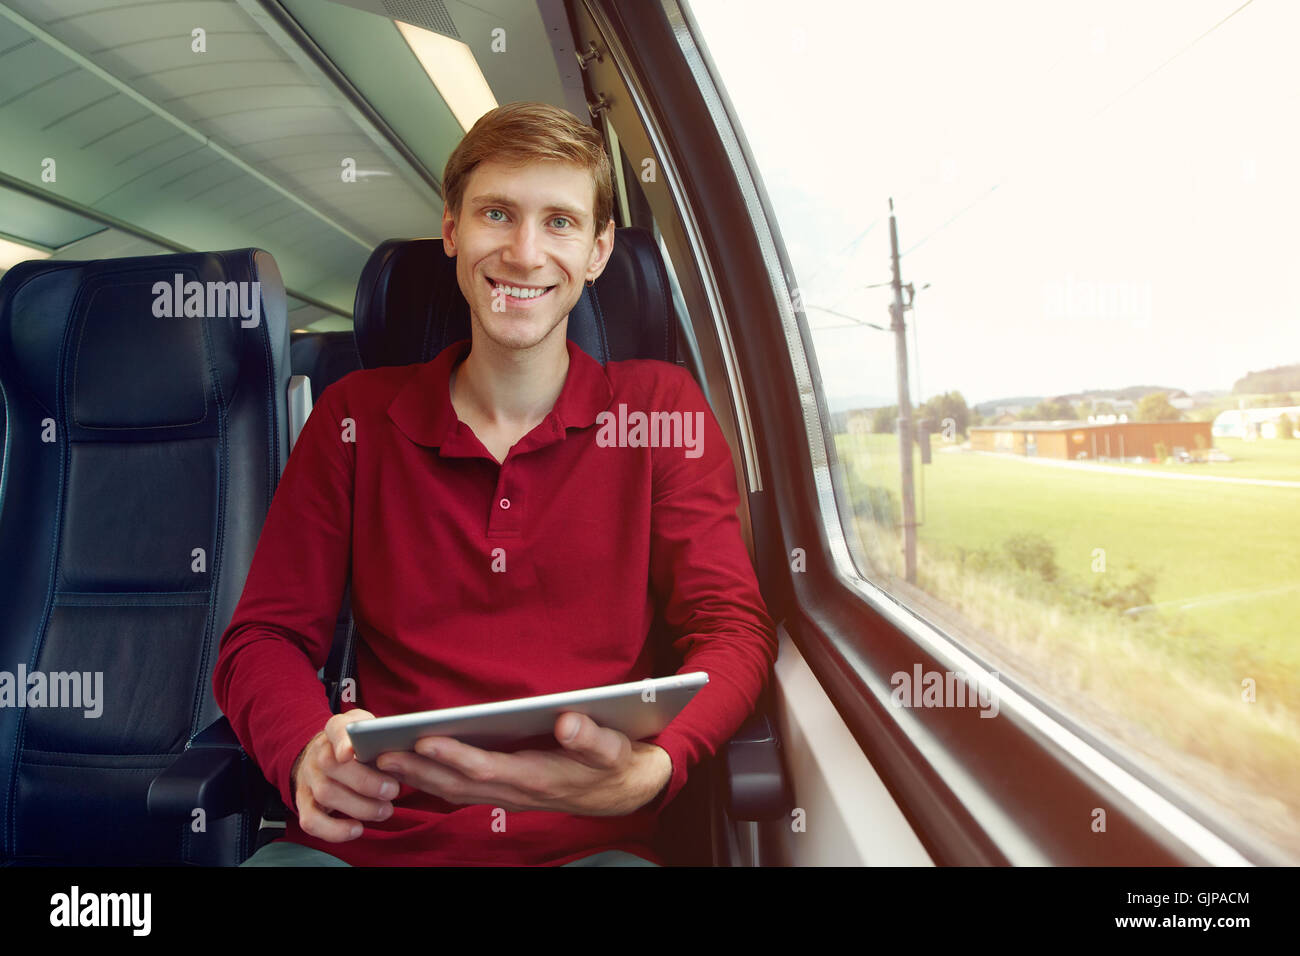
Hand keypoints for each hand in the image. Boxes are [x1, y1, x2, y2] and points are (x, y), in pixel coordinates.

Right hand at [291, 709, 401, 841]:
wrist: (330, 757)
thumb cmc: (361, 747)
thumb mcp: (373, 733)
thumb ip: (385, 739)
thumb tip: (405, 756)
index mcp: (337, 729)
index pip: (336, 728)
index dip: (341, 740)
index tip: (350, 752)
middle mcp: (318, 752)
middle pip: (331, 765)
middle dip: (365, 782)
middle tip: (393, 791)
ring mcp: (309, 778)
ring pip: (325, 793)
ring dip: (359, 807)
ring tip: (385, 810)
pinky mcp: (304, 803)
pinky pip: (311, 820)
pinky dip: (334, 830)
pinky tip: (357, 829)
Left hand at [375, 712, 672, 816]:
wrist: (622, 791)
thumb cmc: (614, 763)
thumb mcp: (613, 747)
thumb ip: (591, 736)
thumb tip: (567, 719)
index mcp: (539, 778)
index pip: (488, 768)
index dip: (455, 755)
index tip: (425, 739)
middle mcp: (518, 792)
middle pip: (459, 783)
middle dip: (419, 769)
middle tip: (381, 754)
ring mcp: (509, 796)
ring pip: (455, 790)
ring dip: (419, 777)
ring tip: (383, 759)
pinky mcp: (506, 792)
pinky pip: (462, 790)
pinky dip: (434, 780)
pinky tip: (412, 767)